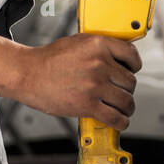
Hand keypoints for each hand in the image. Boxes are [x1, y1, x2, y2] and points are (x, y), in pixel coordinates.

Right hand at [10, 34, 140, 129]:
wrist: (28, 74)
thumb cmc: (49, 59)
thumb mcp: (79, 42)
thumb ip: (100, 48)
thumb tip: (118, 58)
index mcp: (99, 44)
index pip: (132, 54)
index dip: (135, 65)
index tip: (133, 71)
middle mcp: (100, 63)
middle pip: (130, 80)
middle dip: (128, 88)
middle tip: (121, 92)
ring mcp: (94, 85)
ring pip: (126, 100)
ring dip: (128, 107)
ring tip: (124, 108)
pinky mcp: (87, 104)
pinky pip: (114, 117)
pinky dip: (121, 122)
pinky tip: (120, 121)